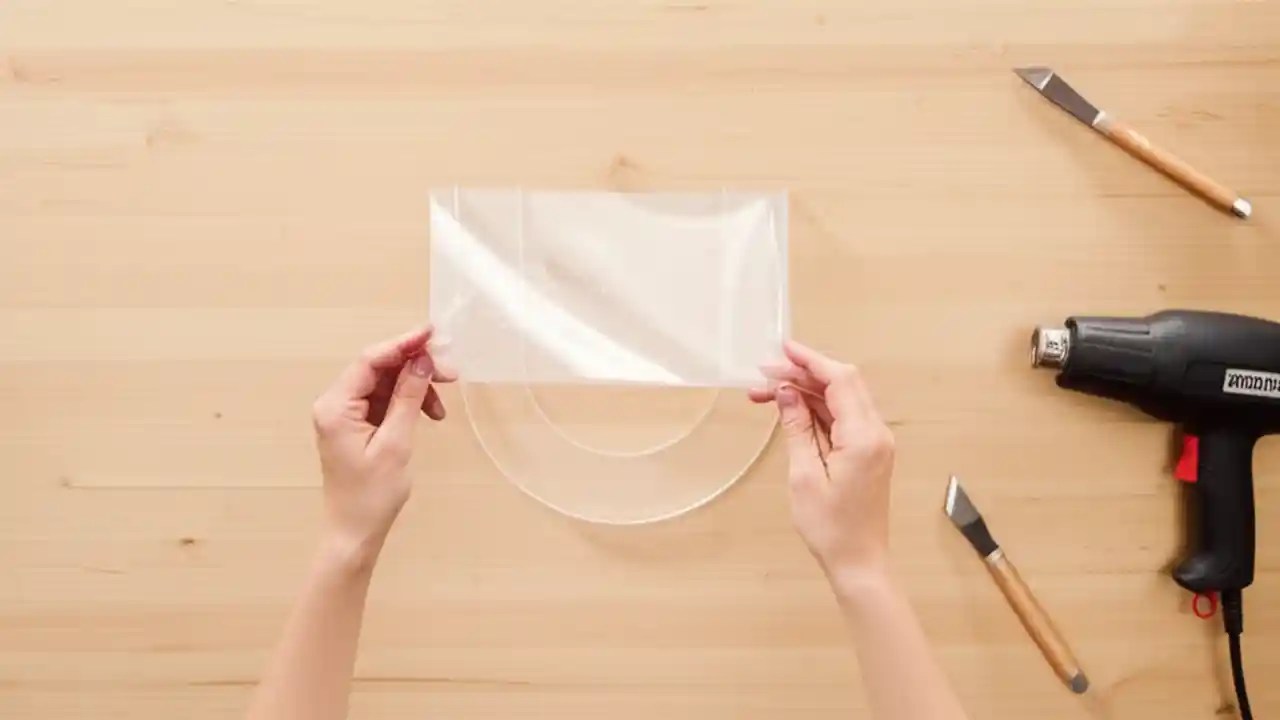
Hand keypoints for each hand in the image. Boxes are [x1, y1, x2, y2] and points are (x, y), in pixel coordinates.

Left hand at [310, 326, 456, 566]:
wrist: (354, 533)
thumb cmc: (372, 496)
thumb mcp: (395, 444)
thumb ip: (408, 398)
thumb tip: (422, 362)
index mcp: (336, 406)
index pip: (370, 361)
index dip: (402, 344)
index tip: (433, 334)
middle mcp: (335, 404)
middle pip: (378, 368)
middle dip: (415, 366)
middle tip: (451, 373)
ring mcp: (345, 414)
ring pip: (385, 383)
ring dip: (416, 386)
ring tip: (442, 405)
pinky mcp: (356, 424)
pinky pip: (384, 400)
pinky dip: (408, 402)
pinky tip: (429, 414)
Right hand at [749, 341, 894, 587]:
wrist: (860, 562)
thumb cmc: (831, 528)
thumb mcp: (805, 475)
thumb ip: (797, 428)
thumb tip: (787, 393)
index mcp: (864, 437)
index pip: (839, 381)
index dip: (810, 360)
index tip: (782, 349)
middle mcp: (876, 433)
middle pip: (842, 384)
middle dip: (803, 374)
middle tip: (764, 376)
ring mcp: (875, 442)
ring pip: (841, 399)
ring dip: (807, 392)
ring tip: (767, 394)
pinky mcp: (869, 451)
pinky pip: (843, 418)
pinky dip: (817, 409)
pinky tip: (791, 410)